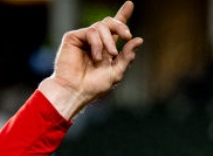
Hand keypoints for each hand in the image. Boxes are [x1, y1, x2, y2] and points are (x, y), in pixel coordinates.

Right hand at [39, 1, 143, 118]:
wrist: (76, 91)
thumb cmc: (94, 86)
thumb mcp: (116, 72)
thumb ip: (126, 56)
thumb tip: (139, 40)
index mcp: (106, 48)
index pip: (115, 30)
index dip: (122, 16)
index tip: (130, 4)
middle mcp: (95, 41)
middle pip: (110, 22)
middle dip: (121, 25)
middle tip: (127, 36)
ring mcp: (84, 39)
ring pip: (102, 26)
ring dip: (109, 40)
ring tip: (109, 55)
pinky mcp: (73, 37)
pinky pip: (91, 32)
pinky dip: (97, 44)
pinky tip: (96, 57)